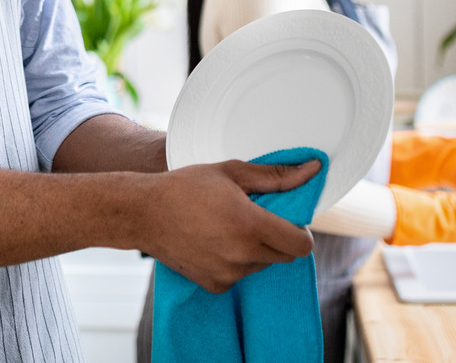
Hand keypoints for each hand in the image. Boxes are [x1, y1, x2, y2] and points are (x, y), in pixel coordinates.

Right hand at [137, 159, 318, 293]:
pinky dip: (236, 261)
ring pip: (262, 265)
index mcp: (250, 225)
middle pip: (285, 255)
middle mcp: (242, 254)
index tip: (285, 218)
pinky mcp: (215, 285)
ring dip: (256, 249)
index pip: (302, 244)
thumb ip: (277, 176)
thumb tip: (313, 170)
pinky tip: (215, 241)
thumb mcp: (233, 172)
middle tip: (254, 216)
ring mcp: (228, 273)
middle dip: (278, 237)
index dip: (300, 230)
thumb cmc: (186, 187)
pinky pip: (240, 275)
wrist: (143, 213)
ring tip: (228, 226)